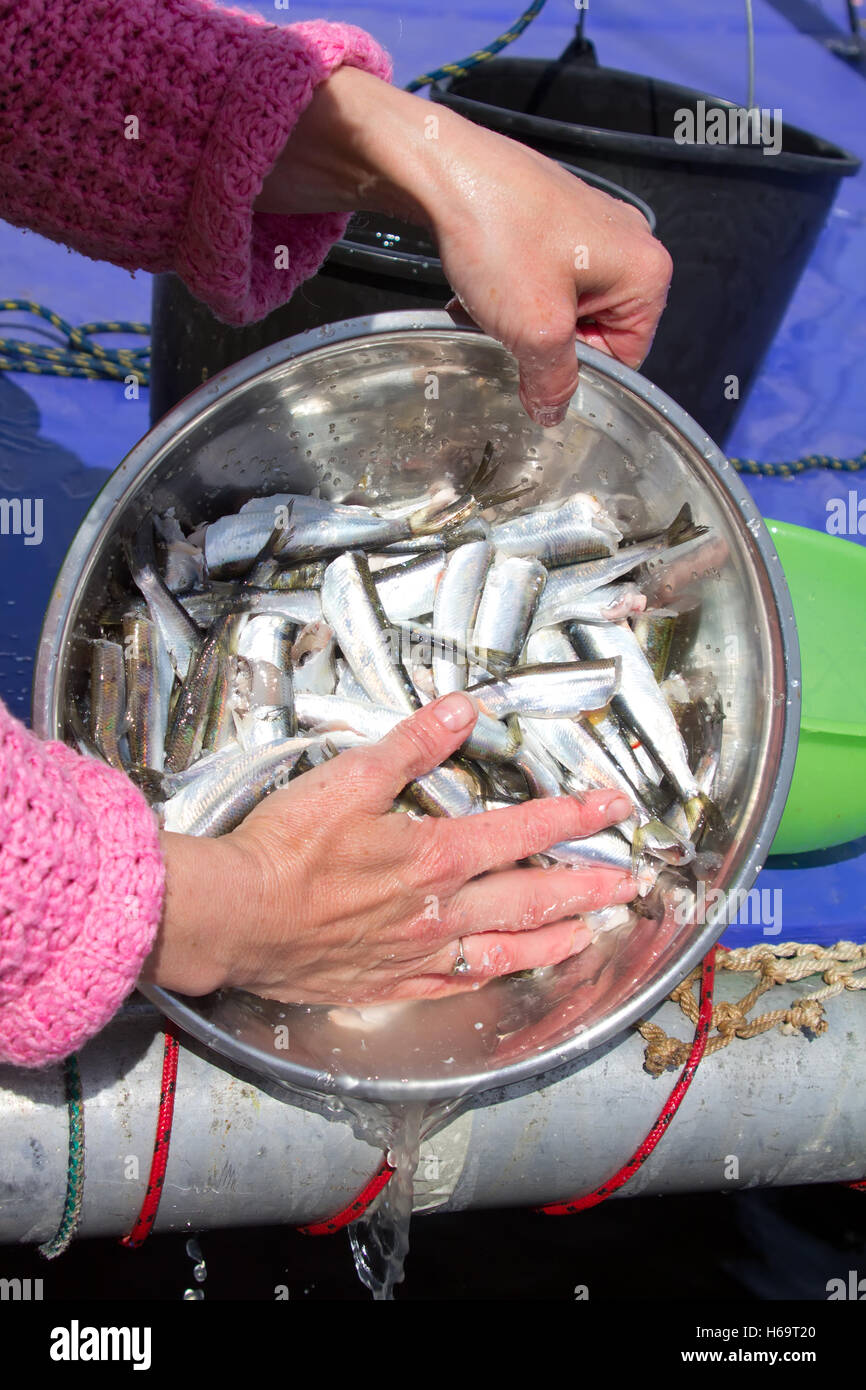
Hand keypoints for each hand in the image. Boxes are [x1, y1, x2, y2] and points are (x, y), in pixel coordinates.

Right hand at [144, 693, 635, 1003]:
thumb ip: (412, 745)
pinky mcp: (391, 982)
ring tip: (589, 932)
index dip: (575, 817)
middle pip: (532, 897)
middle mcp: (439, 908)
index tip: (615, 808)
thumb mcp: (349, 777)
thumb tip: (463, 711)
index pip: (524, 831)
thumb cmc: (286, 847)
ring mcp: (418, 952)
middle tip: (630, 882)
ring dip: (555, 938)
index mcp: (435, 853)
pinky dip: (494, 974)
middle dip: (588, 886)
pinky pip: (459, 982)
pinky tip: (508, 970)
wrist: (236, 915)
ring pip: (506, 947)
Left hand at [255, 66, 671, 425]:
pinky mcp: (556, 218)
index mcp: (645, 273)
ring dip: (521, 319)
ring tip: (488, 305)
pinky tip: (481, 287)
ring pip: (562, 308)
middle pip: (593, 333)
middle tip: (508, 330)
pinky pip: (543, 278)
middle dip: (545, 342)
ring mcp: (592, 228)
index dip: (578, 372)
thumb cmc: (499, 233)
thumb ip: (553, 382)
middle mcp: (630, 245)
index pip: (625, 357)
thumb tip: (553, 414)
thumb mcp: (535, 329)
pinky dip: (512, 292)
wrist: (444, 167)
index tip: (537, 367)